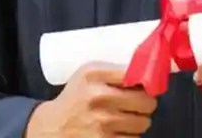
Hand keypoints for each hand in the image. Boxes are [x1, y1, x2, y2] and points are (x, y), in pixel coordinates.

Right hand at [25, 62, 157, 136]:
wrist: (53, 127)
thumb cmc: (75, 98)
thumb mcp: (87, 75)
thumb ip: (114, 70)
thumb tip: (149, 72)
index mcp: (93, 75)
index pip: (135, 74)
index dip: (145, 81)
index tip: (145, 84)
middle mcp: (97, 97)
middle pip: (145, 101)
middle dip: (146, 103)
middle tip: (139, 103)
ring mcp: (102, 122)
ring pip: (143, 122)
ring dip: (139, 121)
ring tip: (126, 117)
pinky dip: (130, 135)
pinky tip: (119, 130)